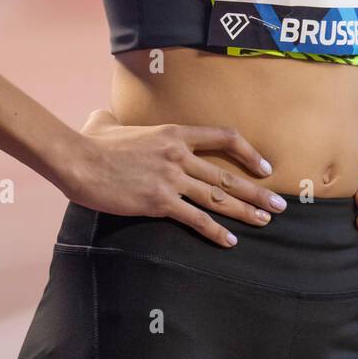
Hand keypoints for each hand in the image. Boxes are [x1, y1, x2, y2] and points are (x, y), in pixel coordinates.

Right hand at [67, 109, 286, 246]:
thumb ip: (114, 119)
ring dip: (245, 212)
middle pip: (228, 176)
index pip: (224, 138)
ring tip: (265, 221)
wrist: (78, 160)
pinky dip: (216, 232)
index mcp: (174, 133)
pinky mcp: (159, 202)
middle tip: (279, 205)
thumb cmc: (91, 141)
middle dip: (257, 192)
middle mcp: (179, 155)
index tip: (264, 168)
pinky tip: (230, 241)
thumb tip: (104, 118)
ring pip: (218, 199)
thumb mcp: (108, 122)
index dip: (249, 153)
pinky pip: (195, 219)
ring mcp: (171, 179)